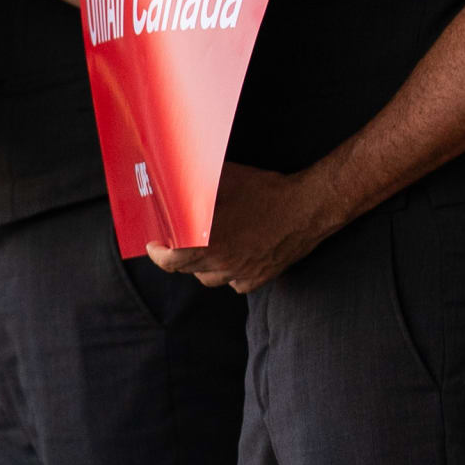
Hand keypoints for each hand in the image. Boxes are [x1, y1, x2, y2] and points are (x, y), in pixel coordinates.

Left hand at [145, 163, 329, 292]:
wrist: (309, 206)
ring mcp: (243, 273)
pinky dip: (229, 274)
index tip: (154, 246)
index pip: (171, 261)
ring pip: (210, 278)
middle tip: (177, 242)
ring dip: (202, 267)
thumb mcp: (225, 180)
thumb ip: (196, 186)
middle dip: (179, 256)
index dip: (158, 254)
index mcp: (210, 243)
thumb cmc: (266, 191)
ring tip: (204, 249)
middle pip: (188, 270)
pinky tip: (232, 258)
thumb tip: (176, 180)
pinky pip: (236, 284)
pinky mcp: (261, 277)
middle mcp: (224, 264)